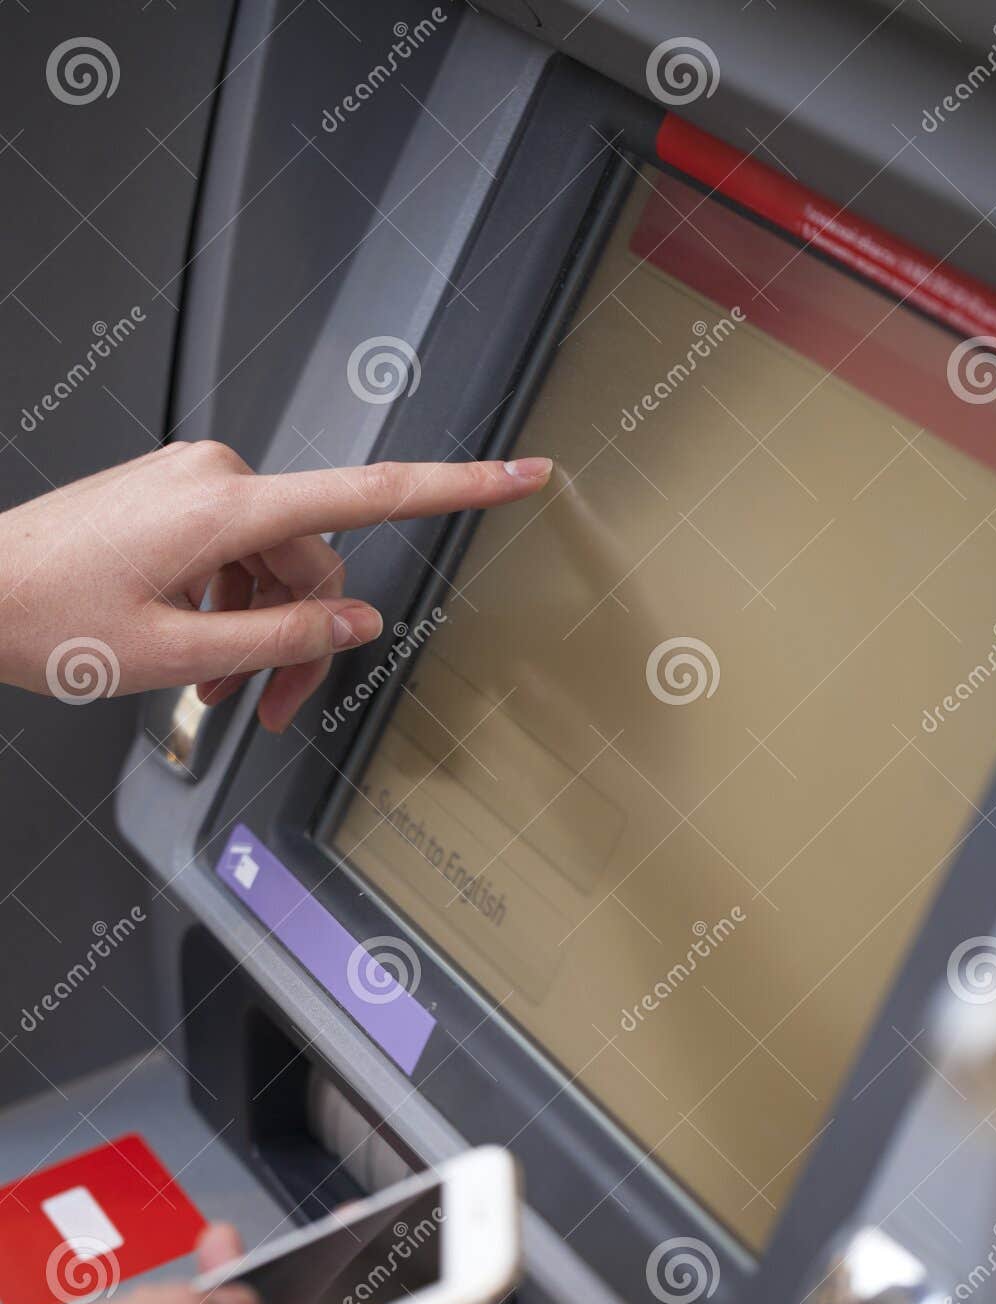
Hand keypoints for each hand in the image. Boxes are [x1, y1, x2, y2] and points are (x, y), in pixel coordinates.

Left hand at [0, 442, 551, 731]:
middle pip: (315, 561)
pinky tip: (204, 658)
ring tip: (224, 695)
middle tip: (274, 711)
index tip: (522, 474)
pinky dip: (232, 607)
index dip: (459, 487)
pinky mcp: (174, 496)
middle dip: (305, 638)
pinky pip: (234, 554)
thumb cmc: (46, 618)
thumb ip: (282, 637)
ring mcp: (194, 483)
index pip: (371, 493)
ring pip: (274, 565)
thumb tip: (357, 620)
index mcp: (227, 507)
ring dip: (264, 633)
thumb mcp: (177, 653)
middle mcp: (217, 478)